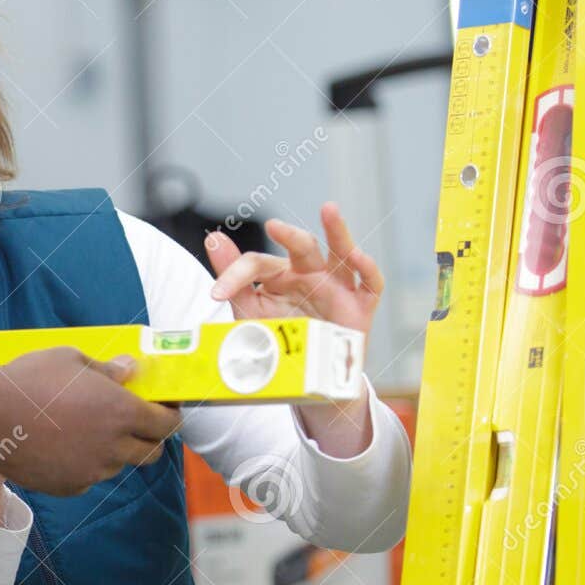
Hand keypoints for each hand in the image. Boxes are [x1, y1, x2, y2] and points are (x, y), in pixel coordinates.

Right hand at [0, 346, 181, 497]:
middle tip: (131, 422)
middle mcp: (114, 447)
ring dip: (112, 450)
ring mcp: (92, 471)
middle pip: (151, 453)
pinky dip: (84, 464)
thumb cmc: (28, 380)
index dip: (169, 416)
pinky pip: (88, 477)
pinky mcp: (70, 487)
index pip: (167, 424)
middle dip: (148, 438)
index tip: (163, 408)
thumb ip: (108, 369)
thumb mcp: (70, 360)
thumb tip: (131, 369)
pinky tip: (60, 445)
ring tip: (84, 429)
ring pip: (117, 465)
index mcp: (122, 412)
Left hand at [206, 202, 376, 453]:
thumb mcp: (250, 311)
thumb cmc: (279, 338)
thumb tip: (214, 237)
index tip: (216, 293)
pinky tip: (358, 256)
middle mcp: (309, 273)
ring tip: (329, 209)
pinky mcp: (360, 305)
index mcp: (279, 274)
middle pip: (302, 247)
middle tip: (273, 226)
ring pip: (340, 253)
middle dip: (289, 235)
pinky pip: (370, 283)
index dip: (235, 274)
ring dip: (337, 231)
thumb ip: (233, 277)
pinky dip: (367, 268)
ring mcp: (336, 286)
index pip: (257, 263)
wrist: (307, 376)